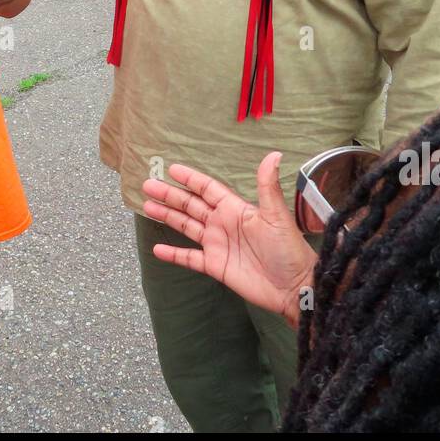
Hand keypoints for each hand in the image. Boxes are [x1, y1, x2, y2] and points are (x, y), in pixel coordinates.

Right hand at [142, 152, 318, 328]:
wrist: (293, 286)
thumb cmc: (287, 249)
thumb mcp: (277, 216)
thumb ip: (268, 186)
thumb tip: (272, 154)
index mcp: (235, 208)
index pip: (207, 188)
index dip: (190, 179)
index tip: (172, 169)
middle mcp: (223, 223)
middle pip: (191, 205)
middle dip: (170, 195)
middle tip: (148, 185)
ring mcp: (218, 245)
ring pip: (186, 227)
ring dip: (168, 217)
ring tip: (147, 207)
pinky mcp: (216, 266)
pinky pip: (189, 258)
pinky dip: (174, 254)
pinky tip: (157, 249)